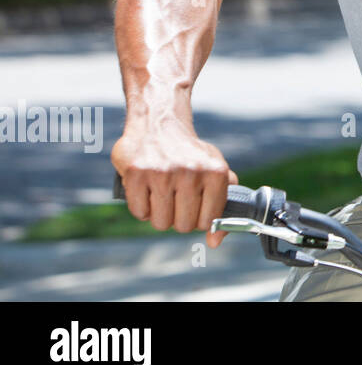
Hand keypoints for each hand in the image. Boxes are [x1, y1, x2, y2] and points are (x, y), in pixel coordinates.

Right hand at [111, 123, 237, 248]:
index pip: (208, 221)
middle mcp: (191, 172)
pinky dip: (142, 207)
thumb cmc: (190, 153)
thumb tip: (215, 241)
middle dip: (179, 218)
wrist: (159, 122)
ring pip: (161, 223)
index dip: (200, 219)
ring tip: (162, 195)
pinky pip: (139, 212)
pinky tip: (147, 190)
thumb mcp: (215, 169)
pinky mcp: (137, 174)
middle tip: (176, 200)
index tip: (195, 208)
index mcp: (216, 172)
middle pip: (184, 226)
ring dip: (160, 215)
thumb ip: (222, 204)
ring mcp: (163, 173)